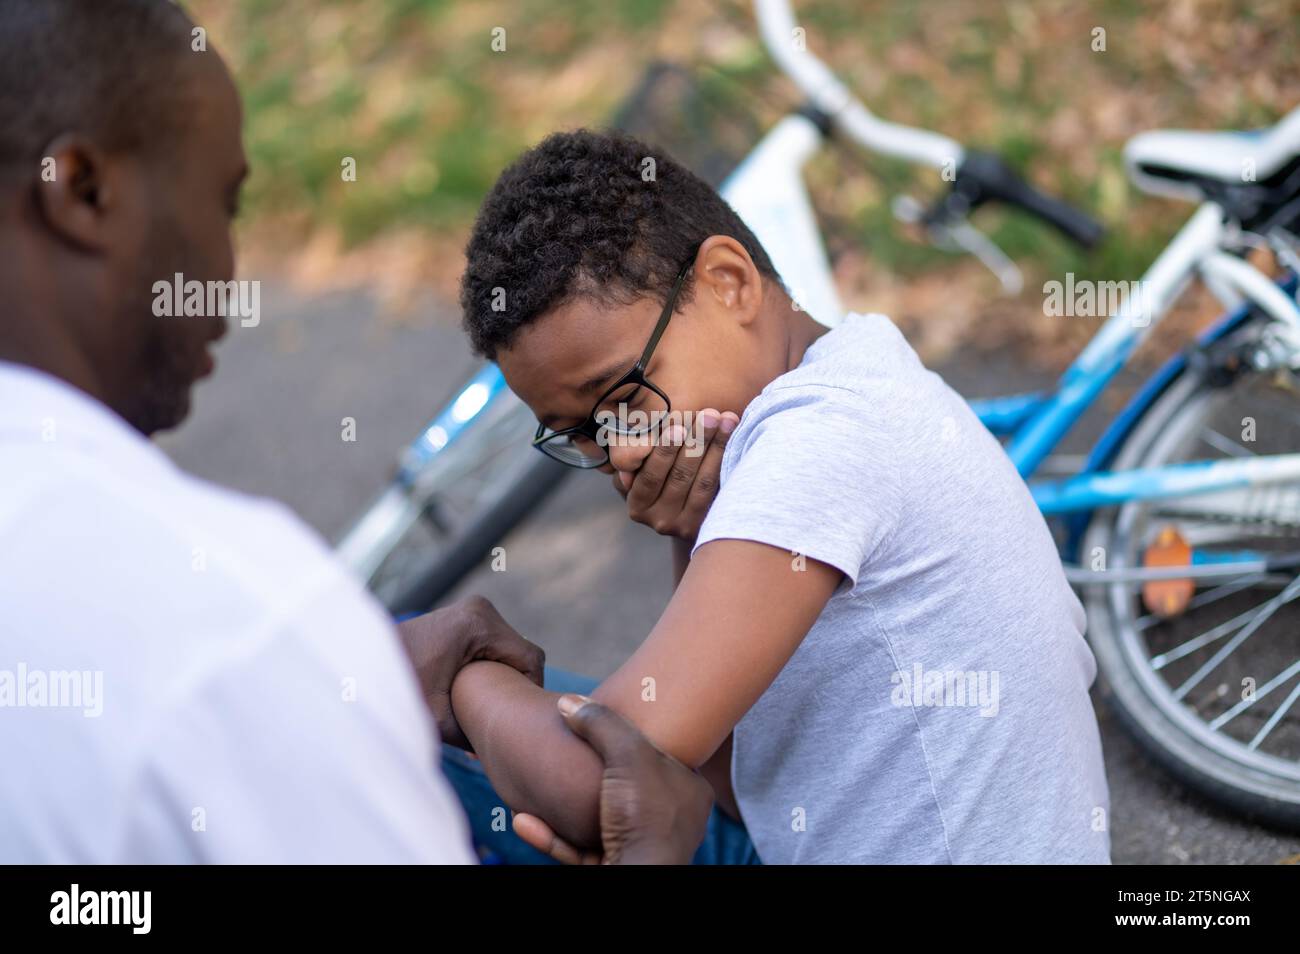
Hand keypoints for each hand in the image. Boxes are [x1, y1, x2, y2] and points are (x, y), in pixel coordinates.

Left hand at [395, 596, 544, 749]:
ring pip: (511, 649)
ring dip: (506, 677)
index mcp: (478, 625)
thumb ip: (475, 733)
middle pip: (523, 653)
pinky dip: (493, 666)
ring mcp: (475, 609)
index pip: (531, 660)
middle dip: (517, 686)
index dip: (531, 691)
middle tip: (504, 718)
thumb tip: (505, 755)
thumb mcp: (438, 718)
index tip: (518, 720)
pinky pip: (496, 643)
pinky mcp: (468, 615)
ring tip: (491, 707)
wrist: (361, 661)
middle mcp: (481, 609)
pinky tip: (480, 692)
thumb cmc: (398, 689)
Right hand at [512, 695, 713, 864]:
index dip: (625, 736)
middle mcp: (669, 821)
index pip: (656, 753)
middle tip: (561, 749)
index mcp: (688, 790)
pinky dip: (549, 836)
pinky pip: (576, 849)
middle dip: (584, 772)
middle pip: (621, 786)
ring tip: (531, 789)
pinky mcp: (611, 867)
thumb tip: (570, 701)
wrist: (632, 880)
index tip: (594, 722)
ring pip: (594, 820)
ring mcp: (639, 847)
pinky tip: (524, 821)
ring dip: (556, 807)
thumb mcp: (628, 754)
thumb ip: (602, 723)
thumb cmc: (643, 818)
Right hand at [616, 408, 737, 541]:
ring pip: (702, 482)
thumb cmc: (663, 476)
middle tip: (709, 414)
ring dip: (716, 447)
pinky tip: (736, 439)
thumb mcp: (645, 466)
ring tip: (726, 419)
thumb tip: (642, 441)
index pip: (650, 476)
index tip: (678, 424)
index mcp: (638, 504)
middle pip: (679, 477)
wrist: (689, 512)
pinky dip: (726, 461)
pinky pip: (718, 489)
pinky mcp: (710, 524)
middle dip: (696, 440)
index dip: (664, 449)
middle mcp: (659, 520)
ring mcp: (686, 526)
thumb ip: (639, 454)